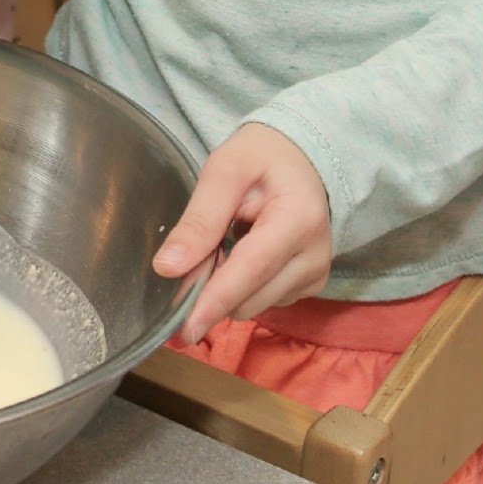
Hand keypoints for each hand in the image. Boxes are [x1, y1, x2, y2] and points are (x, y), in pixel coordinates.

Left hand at [152, 124, 332, 344]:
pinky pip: (263, 302)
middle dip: (213, 285)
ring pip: (253, 306)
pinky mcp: (310, 286)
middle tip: (202, 245)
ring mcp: (315, 275)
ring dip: (228, 286)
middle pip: (250, 297)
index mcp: (298, 218)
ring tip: (228, 241)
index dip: (216, 298)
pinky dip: (244, 286)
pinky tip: (244, 252)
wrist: (300, 157)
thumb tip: (167, 268)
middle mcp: (315, 255)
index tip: (186, 327)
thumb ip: (199, 219)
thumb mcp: (224, 170)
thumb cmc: (260, 157)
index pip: (252, 268)